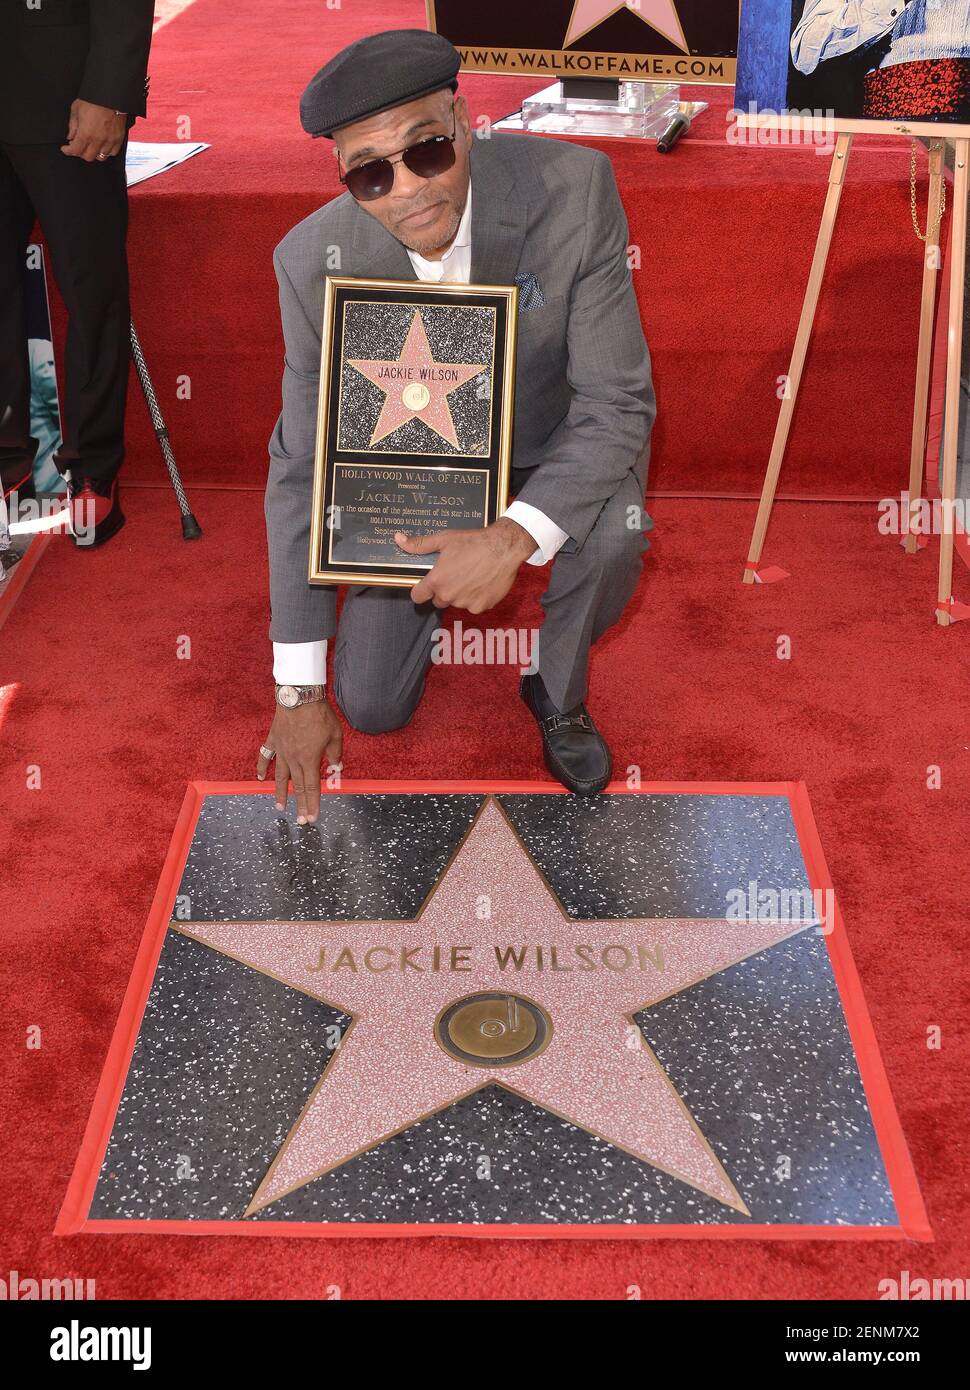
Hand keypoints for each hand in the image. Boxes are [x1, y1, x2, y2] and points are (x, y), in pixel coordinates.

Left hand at [61, 100, 125, 160]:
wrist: (110, 95)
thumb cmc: (94, 99)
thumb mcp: (76, 108)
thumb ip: (72, 125)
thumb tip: (71, 136)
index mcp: (86, 133)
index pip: (75, 150)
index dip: (68, 151)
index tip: (65, 148)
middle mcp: (98, 140)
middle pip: (88, 157)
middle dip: (80, 153)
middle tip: (78, 146)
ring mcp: (109, 141)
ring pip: (101, 157)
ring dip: (94, 153)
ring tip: (91, 146)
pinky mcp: (118, 139)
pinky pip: (112, 153)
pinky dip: (107, 152)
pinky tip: (102, 145)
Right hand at [256, 700, 342, 824]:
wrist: (300, 696)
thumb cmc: (320, 715)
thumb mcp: (335, 735)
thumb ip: (335, 754)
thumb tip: (337, 768)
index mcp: (310, 759)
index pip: (312, 787)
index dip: (313, 804)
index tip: (313, 817)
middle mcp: (294, 759)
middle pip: (297, 787)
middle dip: (300, 805)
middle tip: (300, 821)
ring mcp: (282, 750)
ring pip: (280, 776)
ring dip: (280, 793)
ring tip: (280, 808)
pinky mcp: (273, 740)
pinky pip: (265, 756)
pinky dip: (261, 767)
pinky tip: (260, 778)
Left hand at [398, 518, 535, 613]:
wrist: (504, 548)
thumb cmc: (474, 542)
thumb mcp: (444, 539)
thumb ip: (420, 544)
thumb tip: (398, 540)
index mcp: (437, 581)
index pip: (417, 597)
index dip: (420, 591)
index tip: (425, 586)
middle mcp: (449, 595)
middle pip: (438, 601)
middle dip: (443, 590)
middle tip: (455, 574)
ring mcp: (466, 603)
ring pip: (457, 603)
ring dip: (460, 594)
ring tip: (471, 575)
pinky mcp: (481, 607)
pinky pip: (473, 606)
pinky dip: (476, 598)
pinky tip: (482, 582)